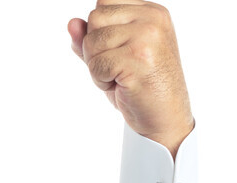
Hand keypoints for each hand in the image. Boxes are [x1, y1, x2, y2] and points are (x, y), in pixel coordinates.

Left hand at [68, 1, 193, 156]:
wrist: (164, 117)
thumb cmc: (138, 87)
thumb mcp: (111, 57)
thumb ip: (91, 38)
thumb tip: (72, 23)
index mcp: (150, 11)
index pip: (104, 2)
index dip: (99, 29)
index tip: (118, 49)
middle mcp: (152, 18)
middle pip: (95, 18)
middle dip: (95, 48)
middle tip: (119, 67)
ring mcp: (148, 35)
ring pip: (91, 41)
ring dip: (97, 66)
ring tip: (121, 76)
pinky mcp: (139, 56)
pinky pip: (96, 64)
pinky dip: (101, 80)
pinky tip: (122, 85)